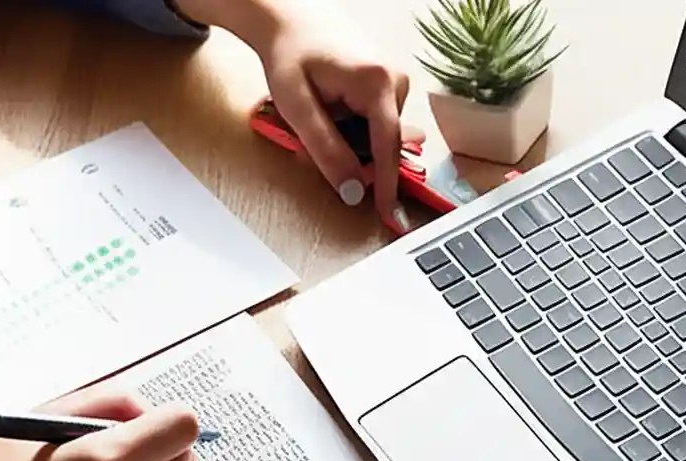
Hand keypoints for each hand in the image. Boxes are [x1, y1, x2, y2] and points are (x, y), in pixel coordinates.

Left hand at [254, 2, 415, 230]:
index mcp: (378, 83)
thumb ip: (326, 150)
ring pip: (377, 134)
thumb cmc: (289, 52)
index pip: (388, 147)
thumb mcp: (297, 107)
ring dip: (349, 137)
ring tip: (319, 113)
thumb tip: (353, 189)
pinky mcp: (390, 82)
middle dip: (351, 152)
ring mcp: (397, 80)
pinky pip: (376, 120)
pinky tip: (333, 108)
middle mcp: (397, 79)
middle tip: (312, 139)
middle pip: (381, 142)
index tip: (390, 215)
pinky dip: (354, 125)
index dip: (387, 185)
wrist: (288, 16)